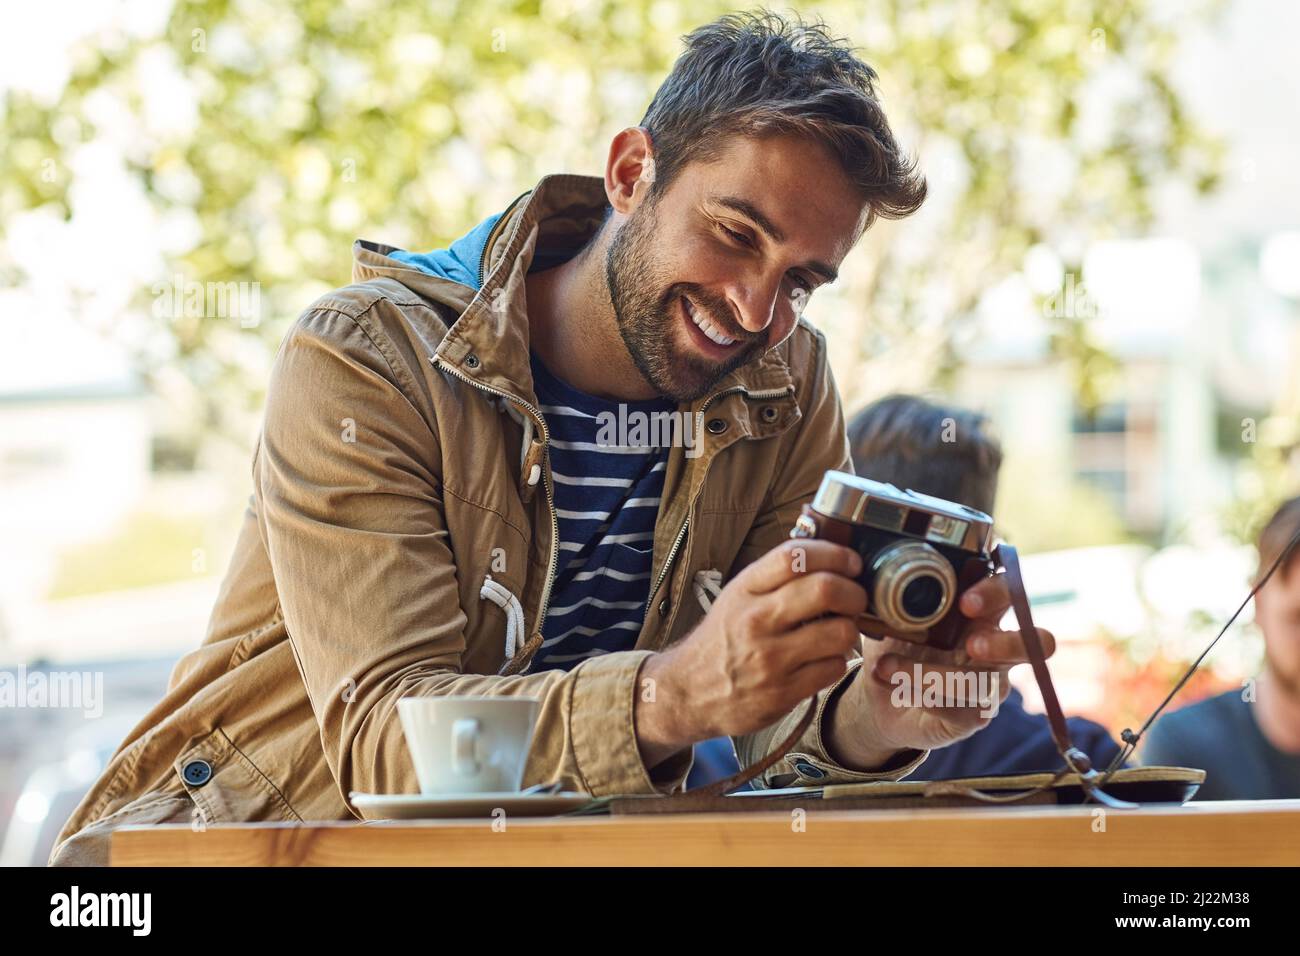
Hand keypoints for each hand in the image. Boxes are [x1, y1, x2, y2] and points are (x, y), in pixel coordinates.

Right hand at [635, 538, 864, 766]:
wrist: (687, 691)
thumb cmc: (721, 639)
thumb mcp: (737, 597)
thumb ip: (775, 576)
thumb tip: (826, 552)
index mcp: (745, 589)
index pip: (795, 556)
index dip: (835, 553)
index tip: (851, 561)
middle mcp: (756, 620)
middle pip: (825, 589)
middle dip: (854, 592)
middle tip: (856, 598)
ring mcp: (770, 658)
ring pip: (840, 632)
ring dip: (849, 630)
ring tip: (838, 631)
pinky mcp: (782, 692)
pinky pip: (834, 668)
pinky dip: (837, 661)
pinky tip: (822, 660)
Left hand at [825, 574, 1056, 765]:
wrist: (876, 698)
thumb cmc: (895, 647)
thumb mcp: (894, 616)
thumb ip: (904, 594)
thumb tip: (894, 568)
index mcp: (980, 613)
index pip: (1009, 592)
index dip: (996, 594)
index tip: (965, 603)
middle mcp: (995, 647)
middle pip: (1037, 642)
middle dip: (1006, 644)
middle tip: (972, 645)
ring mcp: (989, 684)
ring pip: (982, 681)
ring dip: (927, 673)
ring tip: (887, 666)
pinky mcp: (973, 717)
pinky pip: (961, 710)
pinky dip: (923, 696)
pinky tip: (896, 687)